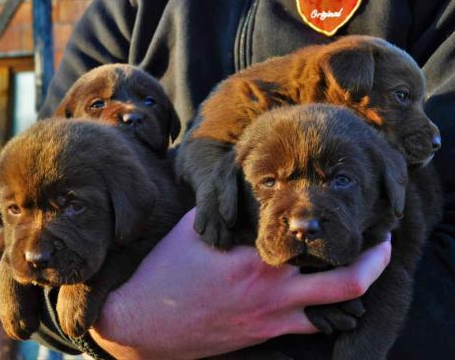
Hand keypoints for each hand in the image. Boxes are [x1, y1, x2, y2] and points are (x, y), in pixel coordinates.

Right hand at [90, 208, 390, 359]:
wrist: (144, 321)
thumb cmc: (164, 271)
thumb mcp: (193, 229)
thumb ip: (225, 209)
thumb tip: (246, 191)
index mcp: (254, 260)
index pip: (313, 242)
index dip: (341, 229)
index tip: (353, 212)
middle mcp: (271, 293)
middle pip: (345, 284)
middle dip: (374, 262)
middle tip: (383, 243)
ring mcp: (269, 320)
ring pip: (335, 313)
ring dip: (354, 291)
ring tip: (359, 269)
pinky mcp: (262, 336)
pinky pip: (309, 328)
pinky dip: (325, 314)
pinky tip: (324, 299)